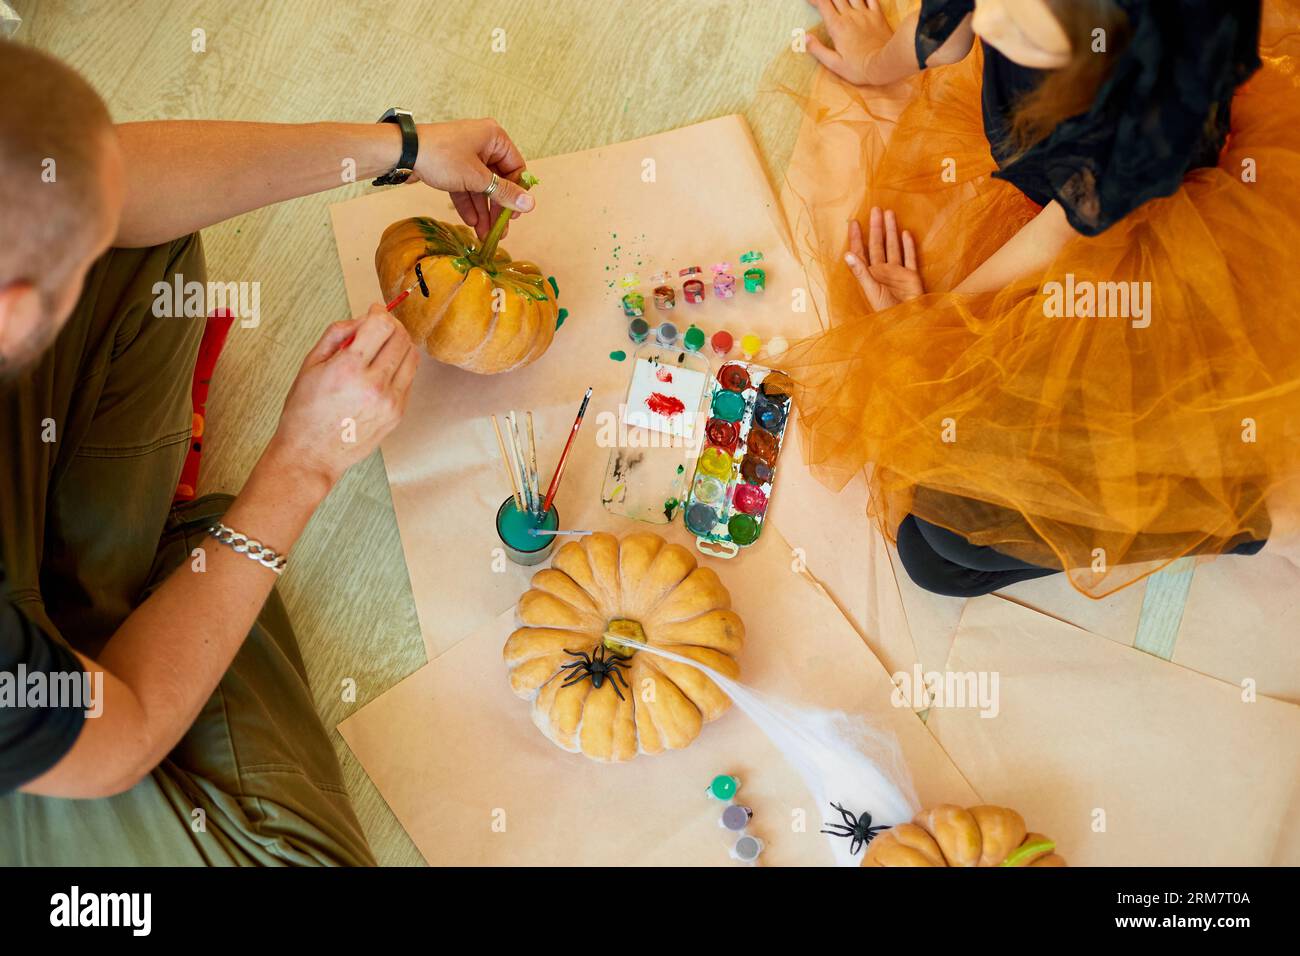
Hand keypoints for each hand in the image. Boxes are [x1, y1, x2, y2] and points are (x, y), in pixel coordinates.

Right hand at [267, 304, 419, 487]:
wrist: (312, 454)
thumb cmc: (305, 412)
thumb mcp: (311, 364)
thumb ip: (338, 334)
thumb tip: (364, 318)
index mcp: (348, 369)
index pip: (382, 325)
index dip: (380, 312)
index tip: (375, 310)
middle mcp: (374, 385)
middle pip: (401, 338)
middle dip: (392, 325)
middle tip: (380, 325)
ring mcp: (390, 402)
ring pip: (412, 357)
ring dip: (401, 343)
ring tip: (383, 345)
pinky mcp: (398, 414)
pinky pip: (409, 379)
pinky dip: (401, 366)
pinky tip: (384, 368)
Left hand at [412, 118, 532, 239]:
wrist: (403, 152)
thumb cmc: (442, 157)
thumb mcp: (477, 178)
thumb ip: (504, 192)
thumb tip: (530, 205)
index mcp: (494, 138)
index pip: (516, 168)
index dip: (516, 193)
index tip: (513, 215)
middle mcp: (483, 144)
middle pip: (498, 181)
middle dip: (497, 208)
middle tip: (499, 232)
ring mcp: (466, 155)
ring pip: (482, 187)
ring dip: (484, 211)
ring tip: (484, 235)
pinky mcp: (452, 166)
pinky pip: (466, 187)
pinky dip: (469, 204)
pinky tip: (471, 222)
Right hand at [806, 0, 894, 85]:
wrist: (884, 64)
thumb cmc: (858, 67)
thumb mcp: (834, 64)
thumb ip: (817, 49)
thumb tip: (804, 37)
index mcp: (837, 26)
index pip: (823, 4)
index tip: (809, 0)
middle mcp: (850, 15)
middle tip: (823, 0)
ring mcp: (864, 13)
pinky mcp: (877, 15)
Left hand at [845, 207, 923, 310]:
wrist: (908, 322)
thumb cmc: (886, 310)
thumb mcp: (871, 290)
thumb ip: (860, 272)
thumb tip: (847, 254)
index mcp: (870, 275)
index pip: (861, 252)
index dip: (856, 237)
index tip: (853, 222)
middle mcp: (883, 272)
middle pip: (878, 245)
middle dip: (876, 228)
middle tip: (875, 209)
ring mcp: (897, 273)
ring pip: (893, 247)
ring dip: (891, 231)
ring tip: (889, 214)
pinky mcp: (911, 277)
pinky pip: (910, 257)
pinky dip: (908, 246)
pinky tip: (905, 233)